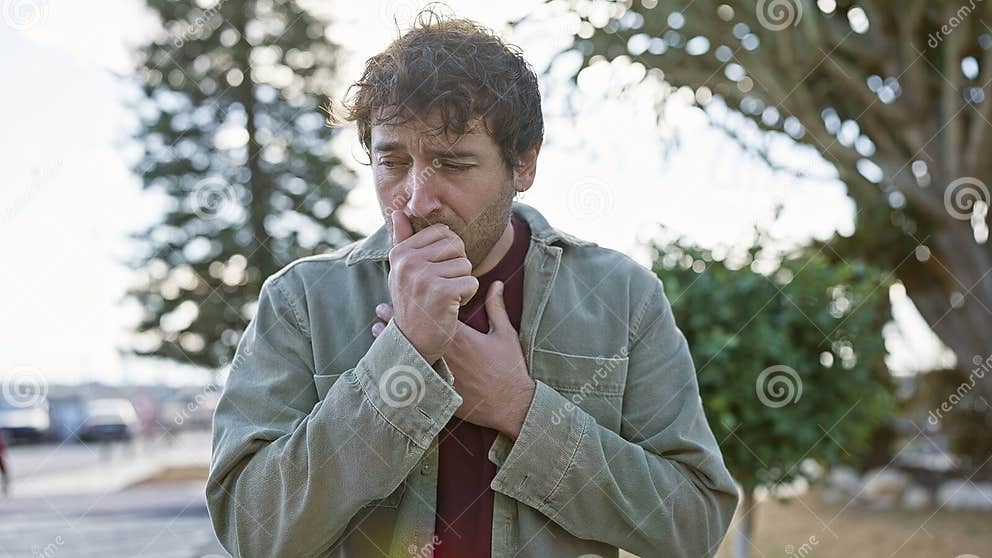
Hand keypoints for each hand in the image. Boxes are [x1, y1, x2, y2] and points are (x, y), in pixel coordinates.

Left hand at [373, 281, 535, 437]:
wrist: (510, 403)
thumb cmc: (509, 367)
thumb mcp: (505, 334)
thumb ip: (496, 307)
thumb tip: (497, 282)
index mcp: (458, 336)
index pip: (428, 315)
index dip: (411, 304)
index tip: (398, 294)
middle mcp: (444, 352)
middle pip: (413, 333)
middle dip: (395, 321)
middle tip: (379, 310)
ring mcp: (439, 372)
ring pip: (408, 352)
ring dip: (393, 342)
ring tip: (376, 331)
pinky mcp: (439, 388)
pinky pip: (412, 373)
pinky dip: (399, 363)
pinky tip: (388, 359)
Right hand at [386, 210, 478, 365]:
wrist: (413, 343)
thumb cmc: (413, 303)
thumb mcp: (403, 271)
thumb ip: (404, 240)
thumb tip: (400, 211)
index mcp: (400, 253)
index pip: (443, 232)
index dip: (448, 252)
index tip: (435, 272)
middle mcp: (408, 262)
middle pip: (457, 246)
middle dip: (457, 267)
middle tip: (442, 286)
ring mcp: (423, 277)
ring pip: (466, 265)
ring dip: (462, 284)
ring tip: (444, 298)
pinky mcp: (441, 292)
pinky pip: (472, 283)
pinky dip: (467, 297)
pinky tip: (451, 307)